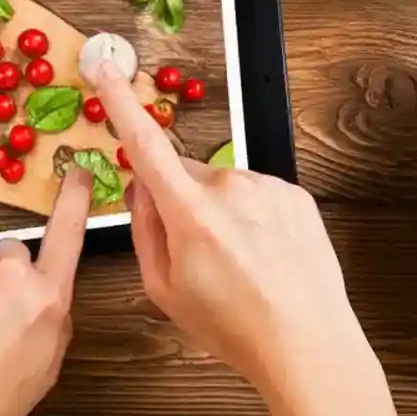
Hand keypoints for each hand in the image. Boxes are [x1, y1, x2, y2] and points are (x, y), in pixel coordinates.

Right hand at [96, 63, 398, 415]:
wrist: (308, 344)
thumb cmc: (236, 326)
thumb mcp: (164, 289)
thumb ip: (143, 228)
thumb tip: (139, 188)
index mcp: (191, 214)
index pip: (146, 143)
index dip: (121, 103)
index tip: (108, 70)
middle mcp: (231, 190)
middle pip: (184, 176)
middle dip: (180, 202)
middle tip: (197, 254)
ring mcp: (267, 188)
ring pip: (223, 187)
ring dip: (221, 214)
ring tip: (238, 263)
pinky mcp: (294, 194)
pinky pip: (256, 194)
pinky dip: (252, 219)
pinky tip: (262, 256)